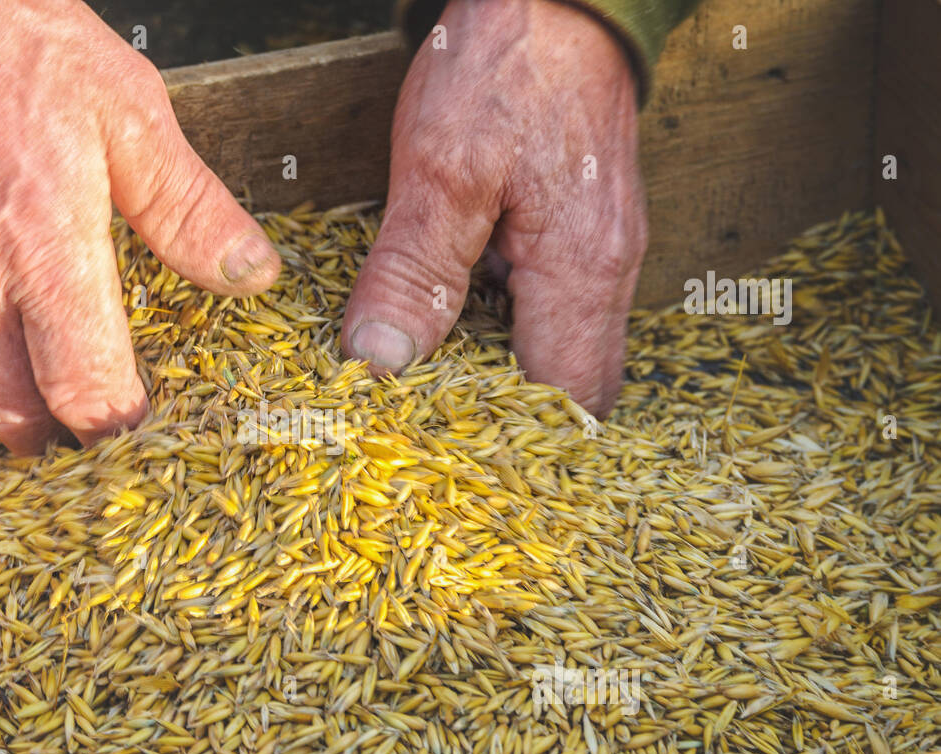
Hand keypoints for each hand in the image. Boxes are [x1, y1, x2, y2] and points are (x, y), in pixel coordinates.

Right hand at [0, 0, 280, 451]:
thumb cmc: (8, 40)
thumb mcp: (127, 111)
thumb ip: (188, 208)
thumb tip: (250, 273)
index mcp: (43, 257)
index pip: (82, 393)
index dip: (120, 427)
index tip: (150, 425)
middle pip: (13, 419)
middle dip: (62, 437)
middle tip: (102, 425)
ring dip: (18, 398)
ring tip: (61, 378)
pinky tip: (10, 319)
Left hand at [342, 0, 646, 415]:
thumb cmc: (504, 68)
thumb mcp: (440, 171)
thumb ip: (413, 272)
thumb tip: (379, 362)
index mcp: (583, 272)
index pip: (564, 400)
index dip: (509, 440)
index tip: (441, 451)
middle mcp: (608, 276)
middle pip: (569, 388)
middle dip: (504, 418)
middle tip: (426, 428)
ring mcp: (598, 256)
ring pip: (557, 352)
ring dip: (499, 376)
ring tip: (427, 390)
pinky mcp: (577, 235)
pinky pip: (547, 311)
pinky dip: (500, 331)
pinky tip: (448, 325)